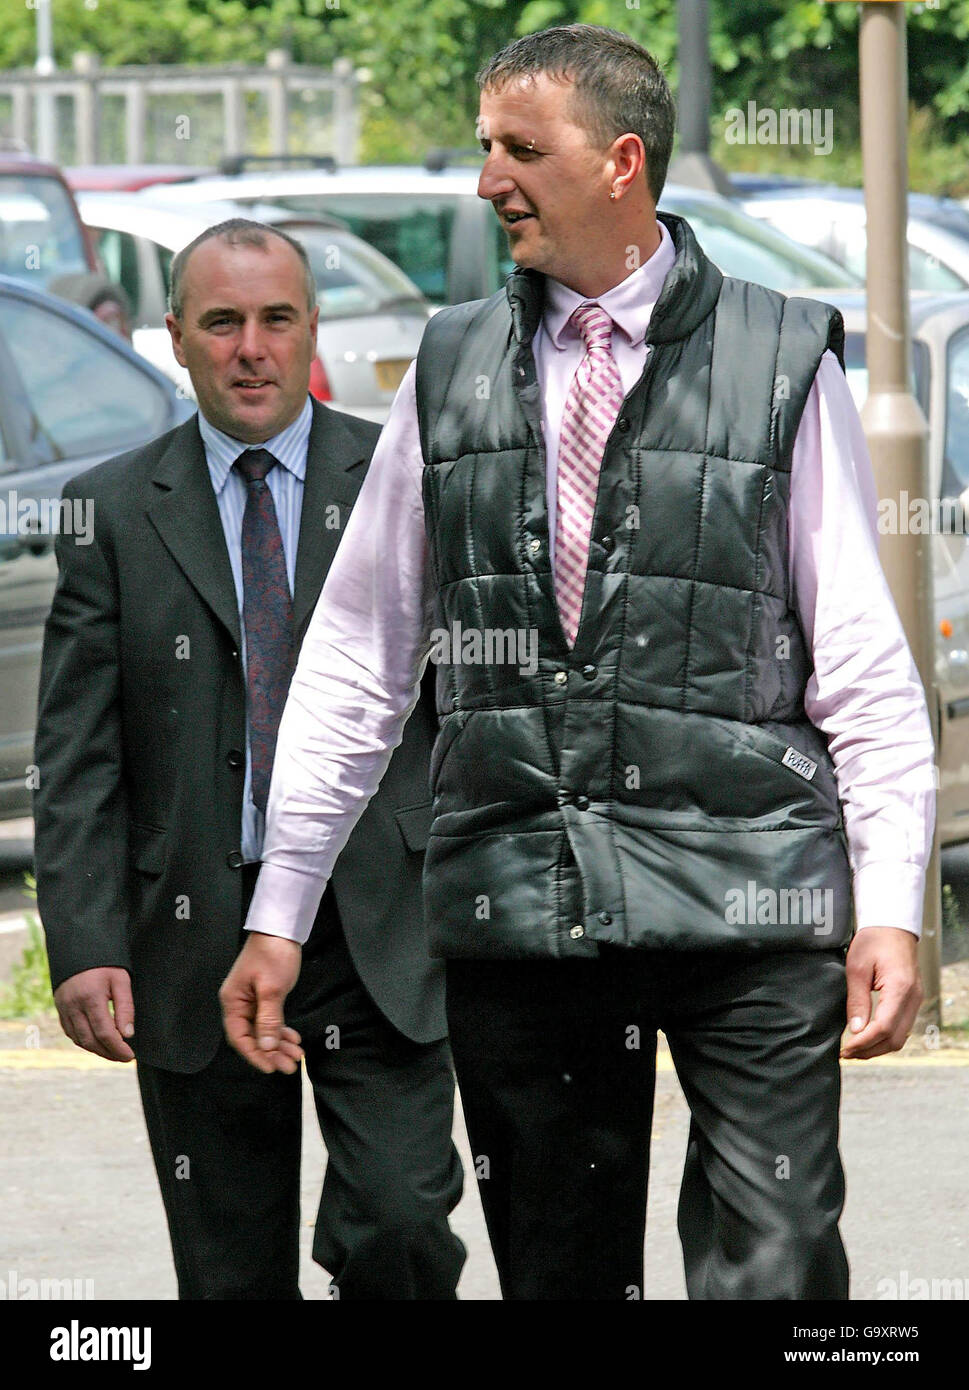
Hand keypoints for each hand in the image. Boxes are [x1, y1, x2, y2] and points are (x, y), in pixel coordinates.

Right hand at [53, 966, 135, 1062]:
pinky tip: (97, 1043)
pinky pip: (71, 1032)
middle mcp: (73, 1006)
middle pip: (90, 1040)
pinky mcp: (60, 1008)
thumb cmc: (105, 963)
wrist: (79, 947)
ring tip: (113, 1052)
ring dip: (96, 1050)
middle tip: (124, 1057)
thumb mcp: (121, 980)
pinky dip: (84, 1041)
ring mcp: (63, 1008)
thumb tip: (127, 1035)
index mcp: (90, 998)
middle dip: (108, 1053)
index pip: (104, 1033)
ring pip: (79, 1039)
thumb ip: (125, 1008)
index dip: (118, 1048)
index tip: (130, 1056)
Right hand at [219, 932, 303, 1073]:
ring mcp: (251, 999)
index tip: (270, 1067)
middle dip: (271, 1053)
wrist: (281, 928)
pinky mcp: (264, 995)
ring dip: (278, 1044)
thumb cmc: (272, 953)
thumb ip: (268, 1020)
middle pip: (252, 1036)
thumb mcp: (272, 989)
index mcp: (233, 1001)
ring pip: (263, 1030)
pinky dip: (281, 1030)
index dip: (254, 1055)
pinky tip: (294, 1039)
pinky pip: (270, 1019)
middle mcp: (238, 1003)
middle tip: (290, 1066)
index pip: (239, 1037)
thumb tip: (266, 1048)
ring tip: (296, 1056)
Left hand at [840, 927, 922, 1059]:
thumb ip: (857, 1000)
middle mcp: (912, 999)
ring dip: (877, 1047)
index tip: (845, 1048)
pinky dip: (884, 1038)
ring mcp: (915, 1001)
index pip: (884, 1027)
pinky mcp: (911, 1001)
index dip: (864, 1043)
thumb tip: (855, 1030)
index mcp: (900, 989)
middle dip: (870, 1051)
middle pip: (895, 1039)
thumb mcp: (857, 967)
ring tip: (853, 1049)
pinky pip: (901, 1028)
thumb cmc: (873, 941)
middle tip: (846, 1053)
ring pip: (900, 1037)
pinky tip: (867, 1038)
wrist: (892, 926)